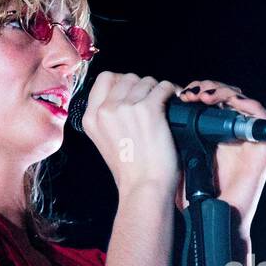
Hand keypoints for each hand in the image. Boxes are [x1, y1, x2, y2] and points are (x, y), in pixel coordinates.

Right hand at [82, 71, 182, 200]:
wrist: (143, 187)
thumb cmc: (131, 171)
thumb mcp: (105, 142)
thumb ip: (108, 118)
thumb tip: (124, 97)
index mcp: (91, 118)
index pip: (105, 79)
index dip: (122, 81)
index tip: (134, 91)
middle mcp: (106, 110)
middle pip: (127, 78)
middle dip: (142, 86)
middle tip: (153, 99)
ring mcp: (126, 108)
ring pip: (146, 81)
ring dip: (158, 90)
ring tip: (165, 103)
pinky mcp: (148, 110)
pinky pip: (163, 87)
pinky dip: (172, 91)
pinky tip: (174, 100)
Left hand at [177, 80, 265, 233]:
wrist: (210, 219)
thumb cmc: (191, 197)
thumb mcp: (172, 161)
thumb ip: (165, 139)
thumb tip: (143, 111)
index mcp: (211, 136)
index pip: (209, 102)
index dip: (197, 92)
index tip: (180, 94)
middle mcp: (231, 135)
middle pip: (226, 97)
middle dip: (209, 88)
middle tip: (191, 92)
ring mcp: (247, 140)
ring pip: (242, 102)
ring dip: (224, 92)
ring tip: (205, 95)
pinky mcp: (262, 148)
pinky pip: (260, 117)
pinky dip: (246, 104)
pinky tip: (226, 102)